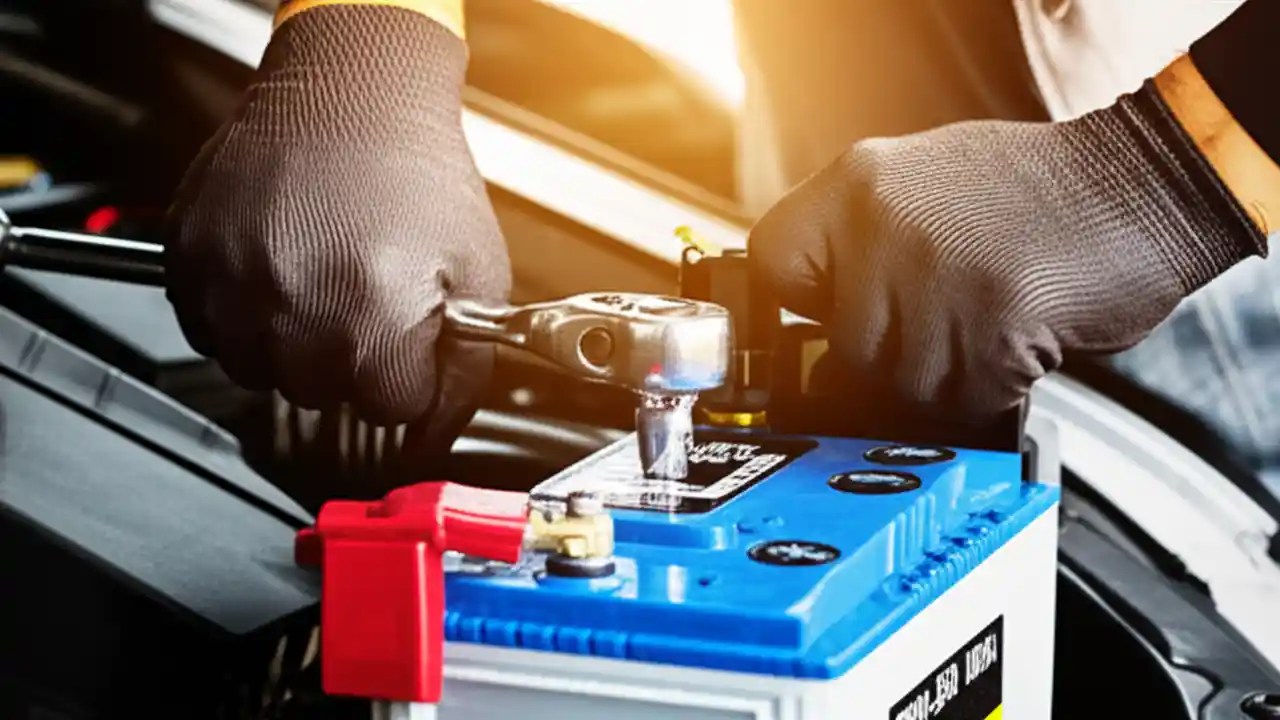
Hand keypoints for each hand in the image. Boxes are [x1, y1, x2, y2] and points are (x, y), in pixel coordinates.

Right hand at [165, 7, 508, 456]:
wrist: (350, 94)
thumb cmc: (417, 173)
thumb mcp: (479, 271)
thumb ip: (468, 364)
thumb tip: (441, 426)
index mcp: (373, 316)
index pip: (391, 410)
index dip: (411, 381)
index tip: (413, 355)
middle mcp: (295, 308)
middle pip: (322, 396)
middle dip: (354, 364)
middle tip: (369, 303)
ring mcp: (234, 284)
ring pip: (259, 372)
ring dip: (292, 348)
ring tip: (322, 286)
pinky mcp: (191, 260)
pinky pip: (209, 331)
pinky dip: (242, 318)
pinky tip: (279, 273)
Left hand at [749, 82, 1263, 422]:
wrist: (1141, 184)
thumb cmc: (1036, 192)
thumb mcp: (923, 180)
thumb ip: (861, 239)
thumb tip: (820, 313)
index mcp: (857, 182)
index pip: (773, 263)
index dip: (799, 304)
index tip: (824, 318)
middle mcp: (882, 226)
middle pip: (843, 345)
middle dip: (889, 355)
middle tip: (940, 329)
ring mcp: (934, 280)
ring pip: (899, 383)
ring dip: (943, 379)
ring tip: (982, 331)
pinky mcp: (988, 331)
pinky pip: (959, 400)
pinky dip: (986, 393)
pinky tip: (1013, 348)